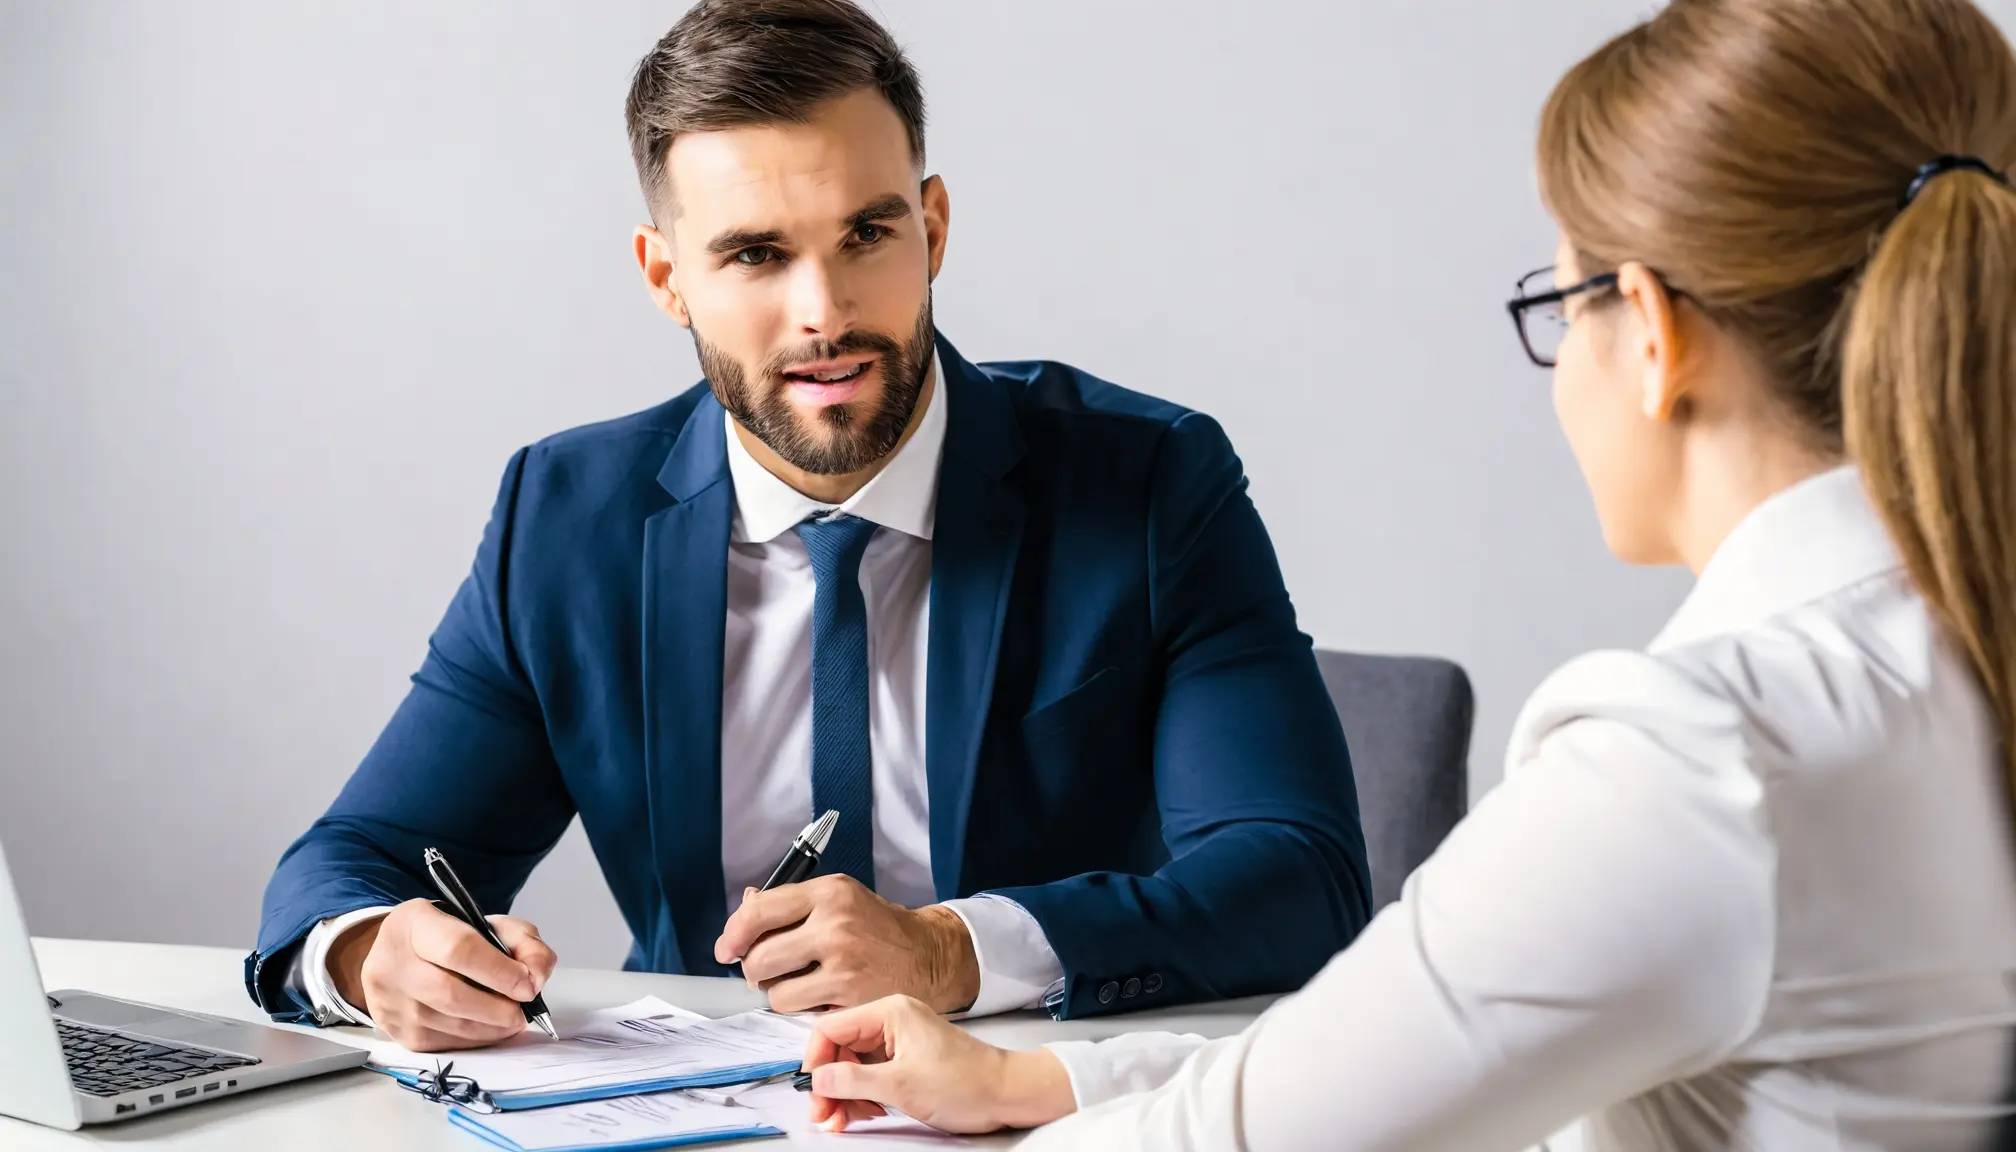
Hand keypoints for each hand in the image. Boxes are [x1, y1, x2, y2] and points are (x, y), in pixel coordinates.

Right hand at [330, 898, 557, 1051]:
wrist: (397, 958)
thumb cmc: (449, 937)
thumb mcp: (489, 924)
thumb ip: (524, 942)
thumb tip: (537, 976)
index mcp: (415, 924)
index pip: (458, 949)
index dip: (499, 971)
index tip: (528, 985)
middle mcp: (393, 963)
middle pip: (451, 994)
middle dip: (498, 1007)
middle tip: (524, 1009)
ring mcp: (391, 1002)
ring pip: (450, 1024)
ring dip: (492, 1027)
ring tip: (512, 1018)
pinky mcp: (398, 1033)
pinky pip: (445, 1043)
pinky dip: (477, 1039)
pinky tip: (490, 1028)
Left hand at [712, 876, 978, 1013]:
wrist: (928, 955)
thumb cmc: (877, 927)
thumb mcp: (839, 898)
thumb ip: (790, 903)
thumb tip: (745, 905)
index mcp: (829, 893)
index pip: (758, 912)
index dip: (733, 934)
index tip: (727, 947)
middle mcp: (836, 925)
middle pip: (759, 957)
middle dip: (754, 968)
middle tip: (766, 969)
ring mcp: (844, 964)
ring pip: (775, 991)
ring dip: (778, 992)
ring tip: (798, 982)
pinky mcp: (851, 999)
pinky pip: (799, 1011)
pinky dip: (801, 1008)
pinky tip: (818, 995)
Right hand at [801, 995, 1076, 1132]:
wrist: (1007, 1095)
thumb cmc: (966, 1083)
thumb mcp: (900, 1086)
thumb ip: (852, 1081)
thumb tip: (817, 1079)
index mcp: (890, 1012)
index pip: (831, 1028)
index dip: (816, 1060)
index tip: (812, 1091)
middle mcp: (893, 1021)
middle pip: (840, 1049)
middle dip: (829, 1084)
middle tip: (825, 1115)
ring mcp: (900, 1041)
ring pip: (853, 1065)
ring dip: (844, 1094)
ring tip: (845, 1120)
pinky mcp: (907, 1061)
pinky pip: (871, 1075)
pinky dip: (862, 1096)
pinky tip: (864, 1113)